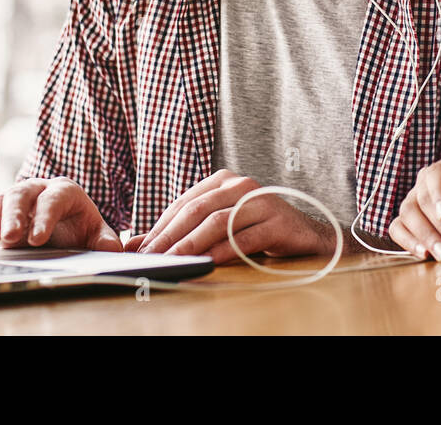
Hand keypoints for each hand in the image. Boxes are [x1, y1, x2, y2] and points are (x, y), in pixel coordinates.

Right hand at [0, 177, 122, 250]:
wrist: (62, 227)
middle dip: (14, 216)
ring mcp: (13, 197)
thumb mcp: (95, 234)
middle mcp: (36, 190)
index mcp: (64, 192)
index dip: (45, 216)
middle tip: (9, 239)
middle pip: (22, 194)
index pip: (54, 198)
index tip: (38, 238)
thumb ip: (104, 240)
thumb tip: (113, 249)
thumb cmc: (78, 229)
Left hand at [136, 170, 337, 262]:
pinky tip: (207, 262)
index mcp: (223, 179)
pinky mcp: (276, 221)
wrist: (305, 234)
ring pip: (218, 222)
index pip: (185, 202)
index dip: (161, 225)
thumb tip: (136, 243)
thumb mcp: (219, 223)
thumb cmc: (256, 227)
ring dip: (191, 244)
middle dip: (171, 235)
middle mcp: (241, 184)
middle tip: (152, 256)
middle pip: (198, 210)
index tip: (142, 247)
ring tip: (173, 261)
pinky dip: (223, 250)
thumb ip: (182, 230)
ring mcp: (260, 201)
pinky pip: (244, 237)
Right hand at [388, 157, 440, 260]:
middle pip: (422, 201)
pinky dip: (408, 242)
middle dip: (440, 227)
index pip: (436, 176)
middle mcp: (424, 183)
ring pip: (407, 214)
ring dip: (425, 237)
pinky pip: (397, 228)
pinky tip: (425, 255)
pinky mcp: (405, 221)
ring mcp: (412, 201)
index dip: (438, 195)